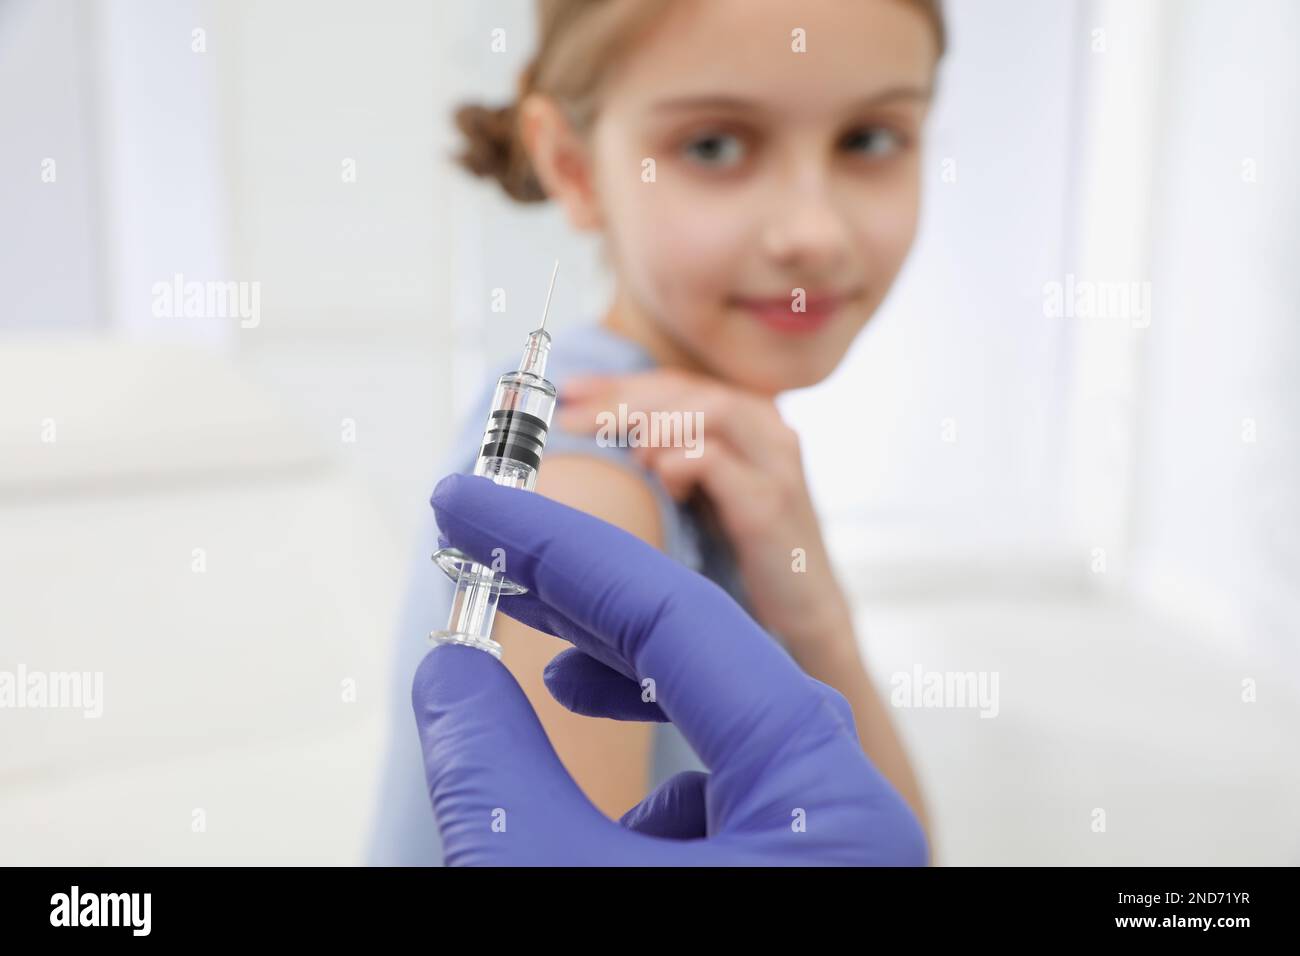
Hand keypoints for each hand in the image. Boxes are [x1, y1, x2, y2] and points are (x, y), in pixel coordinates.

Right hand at [413, 473, 926, 865]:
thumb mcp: (551, 875)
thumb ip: (493, 767)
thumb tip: (448, 676)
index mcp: (821, 785)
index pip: (673, 612)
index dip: (555, 543)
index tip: (471, 501)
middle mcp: (839, 796)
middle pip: (698, 642)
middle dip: (580, 586)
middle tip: (486, 543)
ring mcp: (817, 832)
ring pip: (707, 709)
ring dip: (608, 663)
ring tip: (529, 640)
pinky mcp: (785, 863)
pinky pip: (711, 782)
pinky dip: (641, 753)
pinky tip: (591, 771)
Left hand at [558, 369, 852, 648]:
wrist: (802, 611)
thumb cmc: (744, 548)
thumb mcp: (702, 489)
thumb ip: (666, 453)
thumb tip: (595, 426)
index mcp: (747, 419)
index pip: (676, 383)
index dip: (618, 383)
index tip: (569, 391)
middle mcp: (767, 430)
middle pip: (689, 389)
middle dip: (624, 400)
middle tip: (573, 419)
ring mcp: (775, 463)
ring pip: (711, 410)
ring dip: (657, 425)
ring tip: (629, 454)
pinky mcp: (772, 503)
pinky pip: (720, 461)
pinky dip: (680, 463)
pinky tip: (661, 479)